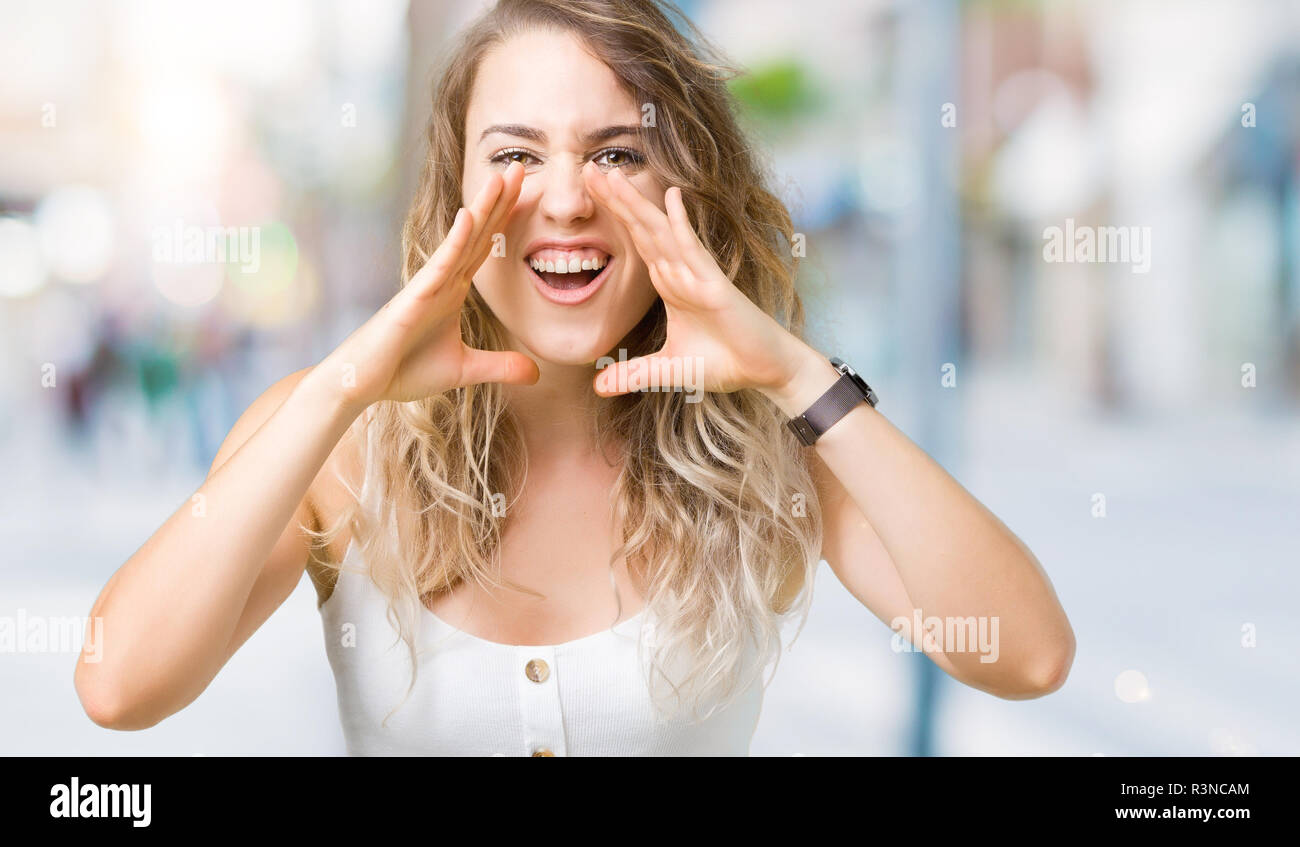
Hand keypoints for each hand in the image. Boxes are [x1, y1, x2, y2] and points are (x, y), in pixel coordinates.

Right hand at [316, 161, 538, 409]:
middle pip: (477, 233)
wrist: (365, 383)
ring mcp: (428, 285)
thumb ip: (500, 366)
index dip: (506, 220)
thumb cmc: (405, 370)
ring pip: (461, 240)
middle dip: (500, 201)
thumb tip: (536, 374)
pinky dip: (454, 242)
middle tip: (521, 167)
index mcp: (454, 290)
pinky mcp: (414, 298)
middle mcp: (443, 280)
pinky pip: (439, 266)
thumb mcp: (465, 370)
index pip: (485, 247)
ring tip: (501, 178)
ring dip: (482, 209)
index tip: (528, 193)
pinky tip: (468, 217)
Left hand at [582, 162, 813, 402]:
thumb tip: (598, 387)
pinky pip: (694, 250)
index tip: (588, 192)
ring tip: (612, 176)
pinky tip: (671, 196)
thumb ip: (634, 375)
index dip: (614, 217)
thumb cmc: (725, 362)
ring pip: (660, 233)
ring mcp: (698, 275)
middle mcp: (681, 272)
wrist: (765, 371)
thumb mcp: (670, 371)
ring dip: (636, 205)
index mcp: (670, 284)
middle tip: (587, 168)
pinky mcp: (715, 285)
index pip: (636, 243)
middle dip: (616, 200)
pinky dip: (681, 224)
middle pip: (642, 229)